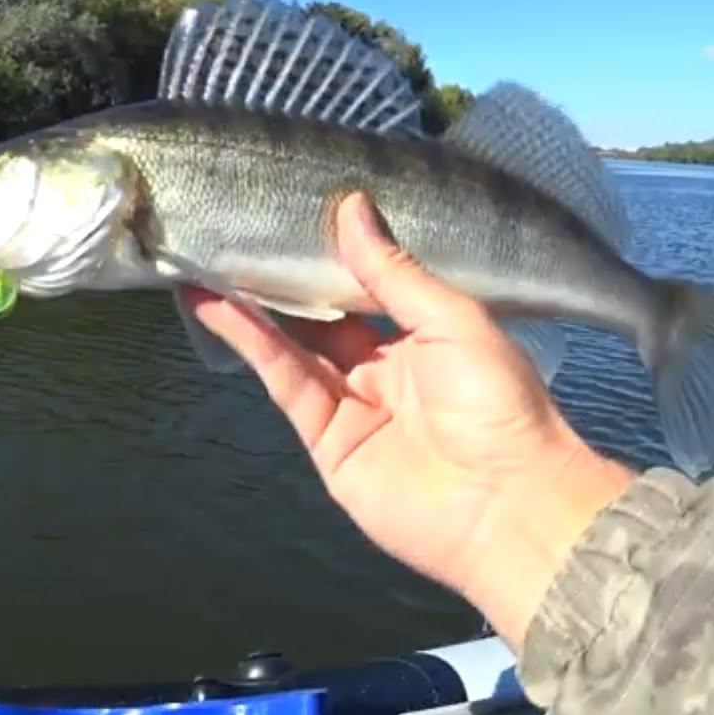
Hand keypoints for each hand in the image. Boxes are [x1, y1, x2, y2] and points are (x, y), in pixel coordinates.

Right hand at [185, 193, 633, 647]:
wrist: (506, 507)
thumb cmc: (499, 405)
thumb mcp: (452, 319)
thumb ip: (392, 271)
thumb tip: (351, 207)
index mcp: (426, 337)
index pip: (366, 287)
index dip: (328, 255)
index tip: (291, 213)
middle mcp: (385, 369)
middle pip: (320, 318)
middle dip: (279, 282)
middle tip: (234, 236)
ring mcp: (353, 407)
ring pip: (292, 348)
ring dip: (250, 310)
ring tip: (206, 267)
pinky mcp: (327, 441)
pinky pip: (286, 384)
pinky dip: (252, 346)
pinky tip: (222, 310)